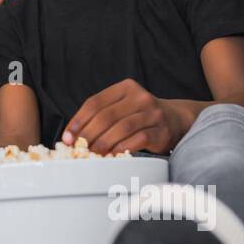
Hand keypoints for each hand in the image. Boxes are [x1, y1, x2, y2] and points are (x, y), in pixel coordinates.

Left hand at [60, 78, 189, 154]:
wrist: (175, 119)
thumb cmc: (140, 115)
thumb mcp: (122, 107)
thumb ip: (101, 115)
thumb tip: (73, 136)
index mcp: (125, 87)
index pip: (95, 102)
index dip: (78, 120)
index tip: (68, 136)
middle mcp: (140, 97)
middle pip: (106, 116)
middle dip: (88, 134)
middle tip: (78, 148)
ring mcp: (152, 114)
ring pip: (121, 128)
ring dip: (103, 143)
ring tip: (92, 154)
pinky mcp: (161, 131)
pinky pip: (138, 140)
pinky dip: (121, 149)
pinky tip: (111, 156)